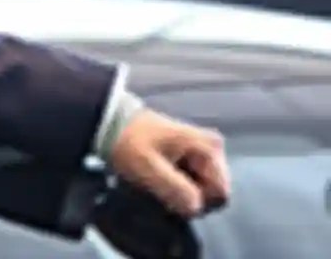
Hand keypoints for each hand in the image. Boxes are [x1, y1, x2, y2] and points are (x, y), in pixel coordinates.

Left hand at [107, 108, 230, 217]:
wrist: (111, 122)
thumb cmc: (129, 143)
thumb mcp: (149, 168)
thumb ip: (176, 190)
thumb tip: (195, 209)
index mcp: (210, 149)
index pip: (219, 194)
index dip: (197, 203)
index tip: (170, 197)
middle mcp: (214, 148)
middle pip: (213, 192)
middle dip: (189, 198)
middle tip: (161, 189)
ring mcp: (203, 151)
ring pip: (202, 189)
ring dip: (181, 192)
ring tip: (157, 183)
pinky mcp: (191, 155)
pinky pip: (193, 181)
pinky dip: (177, 185)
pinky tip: (158, 178)